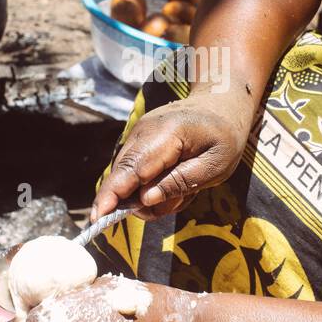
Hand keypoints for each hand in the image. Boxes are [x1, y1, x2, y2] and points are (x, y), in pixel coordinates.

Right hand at [92, 90, 255, 221]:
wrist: (219, 103)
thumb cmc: (223, 136)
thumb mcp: (216, 165)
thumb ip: (181, 182)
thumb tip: (145, 199)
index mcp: (167, 134)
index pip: (133, 169)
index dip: (113, 195)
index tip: (98, 218)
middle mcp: (144, 131)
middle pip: (122, 175)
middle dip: (136, 202)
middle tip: (176, 203)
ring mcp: (137, 134)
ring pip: (125, 176)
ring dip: (148, 195)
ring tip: (184, 188)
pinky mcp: (136, 140)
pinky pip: (132, 172)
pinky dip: (148, 185)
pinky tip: (173, 180)